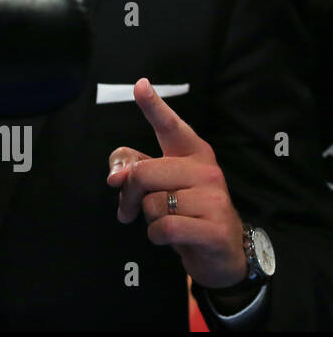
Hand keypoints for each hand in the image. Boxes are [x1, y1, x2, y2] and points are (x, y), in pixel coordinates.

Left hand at [106, 79, 247, 288]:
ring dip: (149, 219)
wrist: (219, 251)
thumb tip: (116, 178)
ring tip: (168, 221)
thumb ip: (130, 170)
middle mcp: (207, 170)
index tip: (141, 84)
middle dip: (129, 195)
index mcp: (192, 153)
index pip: (170, 127)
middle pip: (143, 173)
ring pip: (152, 203)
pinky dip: (157, 236)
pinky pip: (165, 227)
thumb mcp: (155, 186)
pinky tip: (172, 238)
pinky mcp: (215, 228)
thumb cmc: (183, 211)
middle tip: (130, 209)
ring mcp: (215, 199)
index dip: (154, 106)